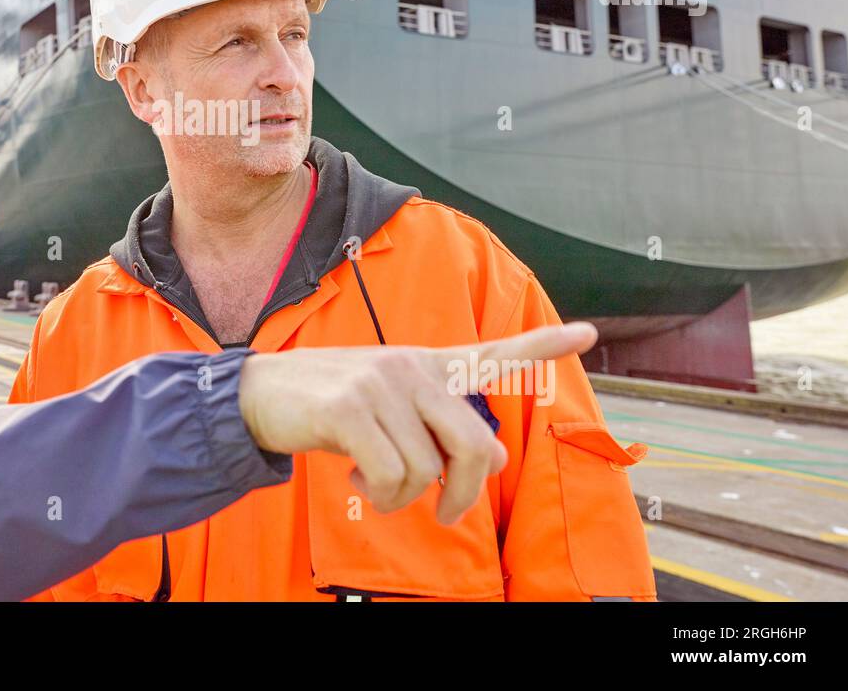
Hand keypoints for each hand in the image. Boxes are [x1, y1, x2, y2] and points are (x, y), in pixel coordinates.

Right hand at [237, 322, 597, 518]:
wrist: (259, 395)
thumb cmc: (328, 408)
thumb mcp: (389, 412)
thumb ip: (439, 429)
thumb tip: (492, 463)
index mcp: (423, 365)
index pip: (491, 354)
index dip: (540, 349)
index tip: (588, 335)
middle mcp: (409, 367)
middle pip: (473, 445)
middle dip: (461, 493)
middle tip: (440, 512)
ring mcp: (380, 384)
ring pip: (427, 469)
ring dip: (401, 496)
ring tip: (370, 480)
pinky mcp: (350, 409)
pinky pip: (390, 476)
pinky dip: (377, 495)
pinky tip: (352, 477)